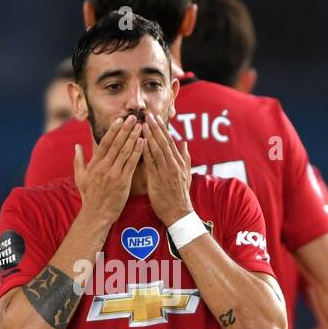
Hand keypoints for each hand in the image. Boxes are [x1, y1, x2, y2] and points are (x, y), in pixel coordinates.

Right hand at [73, 114, 142, 223]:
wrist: (96, 214)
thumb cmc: (89, 196)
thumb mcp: (80, 177)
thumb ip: (79, 160)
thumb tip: (77, 145)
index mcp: (94, 164)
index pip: (105, 143)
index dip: (113, 130)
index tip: (120, 119)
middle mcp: (104, 167)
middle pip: (116, 144)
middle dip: (126, 129)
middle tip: (134, 117)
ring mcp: (114, 174)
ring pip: (125, 152)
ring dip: (133, 138)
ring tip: (141, 127)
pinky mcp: (123, 182)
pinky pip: (131, 164)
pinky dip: (137, 152)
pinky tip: (143, 143)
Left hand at [141, 111, 192, 225]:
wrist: (179, 213)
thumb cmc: (180, 196)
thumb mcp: (187, 175)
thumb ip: (185, 158)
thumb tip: (185, 144)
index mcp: (179, 162)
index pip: (170, 141)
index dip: (162, 129)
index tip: (156, 118)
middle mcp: (173, 164)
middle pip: (164, 142)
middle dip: (156, 127)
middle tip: (148, 114)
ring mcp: (166, 171)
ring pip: (157, 150)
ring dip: (150, 136)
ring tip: (143, 124)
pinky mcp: (158, 180)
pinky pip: (151, 163)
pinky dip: (146, 151)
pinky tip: (140, 142)